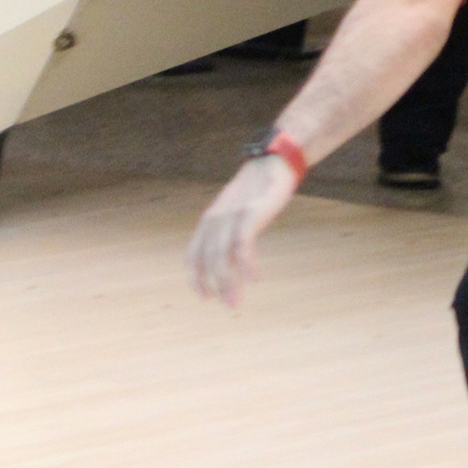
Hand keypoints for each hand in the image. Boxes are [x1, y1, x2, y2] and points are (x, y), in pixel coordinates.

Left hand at [187, 155, 300, 307]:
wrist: (273, 162)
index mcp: (209, 219)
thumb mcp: (235, 209)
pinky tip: (253, 277)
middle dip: (215, 286)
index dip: (196, 278)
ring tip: (235, 301)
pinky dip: (245, 264)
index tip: (205, 297)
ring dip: (228, 282)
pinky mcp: (249, 214)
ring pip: (222, 256)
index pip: (194, 254)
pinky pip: (242, 245)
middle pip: (208, 260)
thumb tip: (227, 252)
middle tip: (228, 306)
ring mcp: (231, 216)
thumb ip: (228, 229)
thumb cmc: (256, 188)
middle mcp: (215, 219)